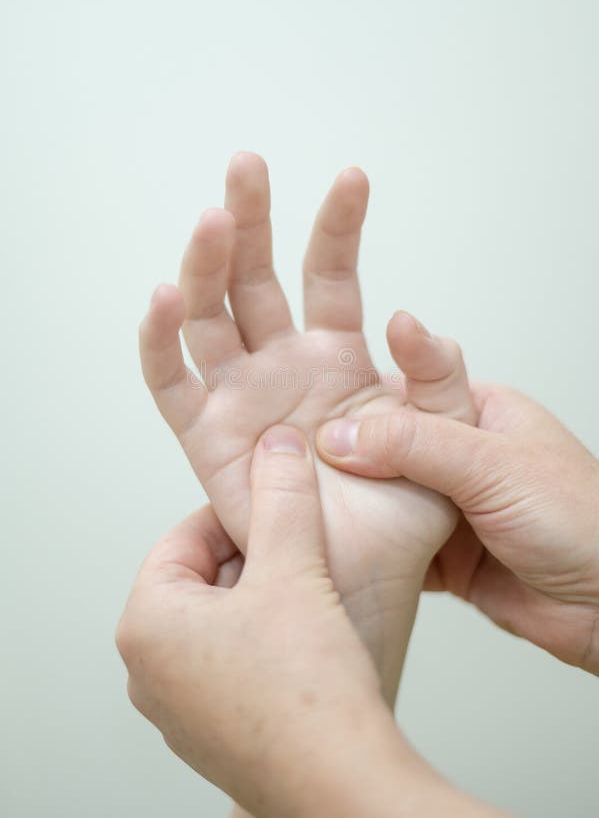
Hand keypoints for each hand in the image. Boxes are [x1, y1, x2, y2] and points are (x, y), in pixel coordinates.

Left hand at [117, 426, 499, 817]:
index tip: (280, 505)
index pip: (187, 536)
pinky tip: (311, 642)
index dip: (242, 513)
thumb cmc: (306, 694)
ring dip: (267, 597)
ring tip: (314, 595)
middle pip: (205, 578)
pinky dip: (268, 641)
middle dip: (258, 557)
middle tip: (304, 549)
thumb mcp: (295, 568)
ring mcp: (180, 708)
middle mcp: (148, 671)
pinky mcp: (214, 732)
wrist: (342, 784)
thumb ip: (282, 496)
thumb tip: (277, 447)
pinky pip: (234, 662)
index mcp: (146, 624)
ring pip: (224, 619)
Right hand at [139, 152, 475, 702]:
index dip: (338, 225)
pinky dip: (159, 344)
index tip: (354, 177)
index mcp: (340, 359)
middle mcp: (284, 370)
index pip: (330, 274)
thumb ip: (438, 381)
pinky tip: (164, 298)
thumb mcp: (461, 439)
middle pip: (254, 279)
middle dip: (249, 220)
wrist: (386, 589)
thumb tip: (407, 319)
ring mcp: (243, 401)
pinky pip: (170, 388)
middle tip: (247, 166)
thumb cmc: (420, 518)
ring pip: (208, 317)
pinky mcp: (208, 445)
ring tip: (214, 220)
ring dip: (204, 266)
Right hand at [316, 384, 598, 673]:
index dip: (358, 396)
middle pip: (383, 445)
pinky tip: (330, 541)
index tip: (311, 400)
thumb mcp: (493, 465)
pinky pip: (391, 542)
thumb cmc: (585, 522)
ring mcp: (448, 507)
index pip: (404, 388)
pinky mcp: (442, 556)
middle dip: (342, 452)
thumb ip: (416, 444)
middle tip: (290, 452)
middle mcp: (459, 456)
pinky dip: (365, 544)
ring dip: (350, 500)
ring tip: (297, 495)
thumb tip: (342, 435)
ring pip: (382, 495)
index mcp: (477, 412)